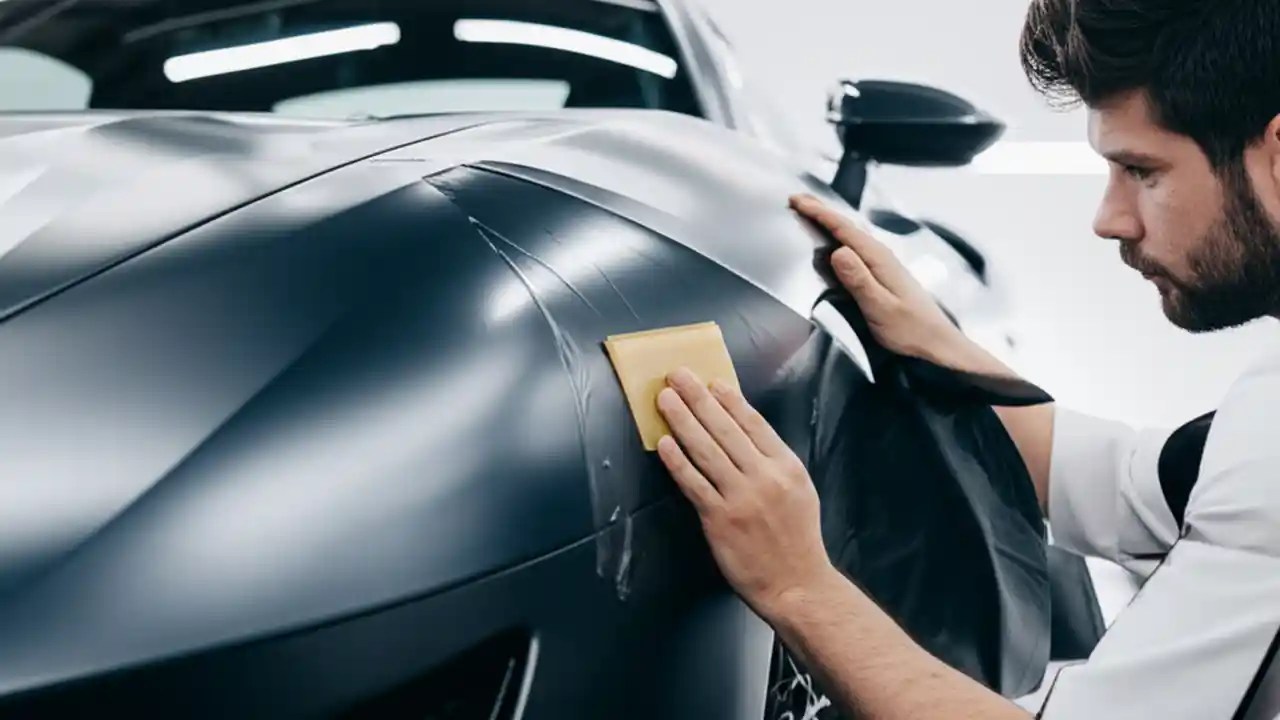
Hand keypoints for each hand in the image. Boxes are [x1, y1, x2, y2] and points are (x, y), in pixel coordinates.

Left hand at [655, 367, 836, 619]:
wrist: (797, 586)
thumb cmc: (796, 540)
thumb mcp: (800, 492)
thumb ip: (773, 464)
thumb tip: (743, 434)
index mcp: (787, 467)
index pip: (754, 423)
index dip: (729, 400)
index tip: (711, 381)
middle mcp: (765, 477)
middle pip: (725, 429)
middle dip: (698, 398)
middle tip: (678, 376)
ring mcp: (742, 498)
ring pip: (706, 450)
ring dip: (683, 420)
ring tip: (665, 399)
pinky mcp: (721, 519)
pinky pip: (694, 483)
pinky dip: (678, 461)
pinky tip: (665, 443)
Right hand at [789, 193, 970, 365]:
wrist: (936, 343)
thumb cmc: (909, 329)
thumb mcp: (880, 306)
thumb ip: (859, 279)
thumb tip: (838, 251)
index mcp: (878, 258)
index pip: (844, 229)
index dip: (819, 213)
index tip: (796, 201)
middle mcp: (881, 255)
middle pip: (847, 227)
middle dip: (822, 211)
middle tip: (796, 200)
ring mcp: (883, 264)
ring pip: (851, 236)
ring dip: (829, 223)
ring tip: (809, 215)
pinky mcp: (882, 275)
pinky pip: (855, 248)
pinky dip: (840, 239)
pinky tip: (833, 243)